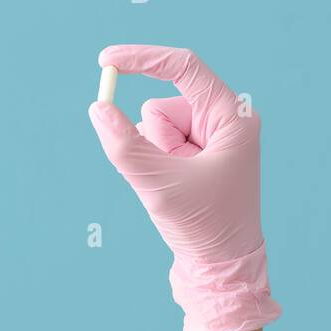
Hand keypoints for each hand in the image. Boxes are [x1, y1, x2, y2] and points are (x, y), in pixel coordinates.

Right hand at [88, 44, 281, 330]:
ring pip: (155, 124)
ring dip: (151, 153)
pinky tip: (170, 193)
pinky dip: (151, 163)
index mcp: (233, 118)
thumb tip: (98, 107)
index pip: (184, 67)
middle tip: (160, 175)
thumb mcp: (160, 187)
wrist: (222, 272)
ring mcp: (210, 138)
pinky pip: (156, 142)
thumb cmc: (204, 228)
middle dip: (152, 138)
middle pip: (164, 103)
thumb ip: (125, 146)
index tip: (105, 61)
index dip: (143, 59)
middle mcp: (225, 121)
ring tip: (172, 190)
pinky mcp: (196, 154)